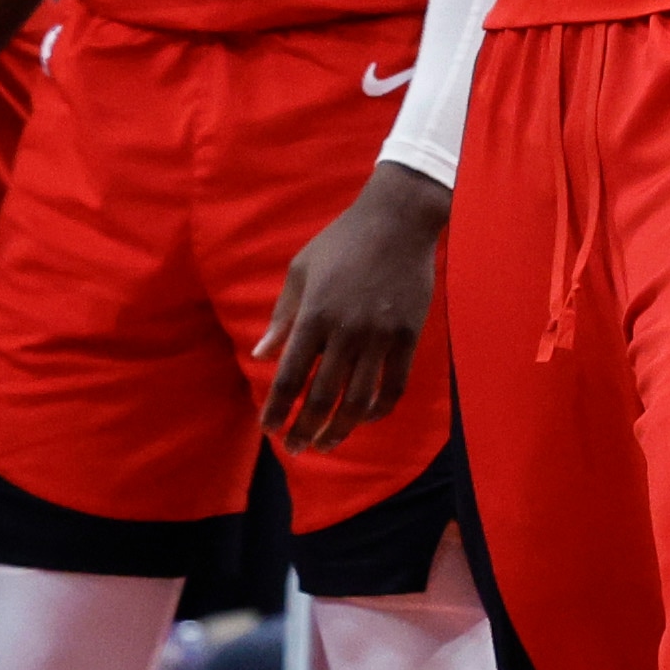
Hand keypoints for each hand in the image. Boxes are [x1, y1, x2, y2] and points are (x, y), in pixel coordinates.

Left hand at [255, 163, 448, 450]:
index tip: (269, 429)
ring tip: (327, 445)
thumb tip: (261, 355)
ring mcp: (380, 335)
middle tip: (296, 449)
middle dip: (305, 429)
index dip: (277, 409)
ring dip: (340, 429)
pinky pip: (394, 385)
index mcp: (313, 315)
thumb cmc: (341, 242)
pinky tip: (364, 419)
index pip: (289, 377)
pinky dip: (379, 409)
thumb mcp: (300, 271)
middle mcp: (345, 331)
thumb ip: (282, 317)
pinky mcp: (407, 335)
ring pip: (358, 399)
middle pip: (322, 397)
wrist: (397, 221)